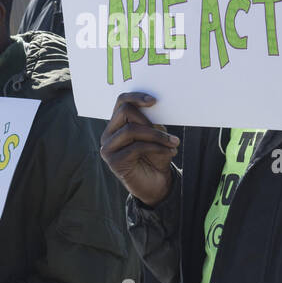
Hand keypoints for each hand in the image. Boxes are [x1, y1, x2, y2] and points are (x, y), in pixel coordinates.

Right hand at [100, 92, 177, 206]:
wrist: (157, 185)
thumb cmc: (156, 157)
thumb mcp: (156, 136)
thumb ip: (151, 122)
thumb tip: (154, 108)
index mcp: (117, 125)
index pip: (121, 102)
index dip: (136, 97)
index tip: (154, 101)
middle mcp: (108, 135)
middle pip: (125, 111)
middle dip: (149, 121)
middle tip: (168, 134)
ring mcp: (108, 148)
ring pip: (131, 129)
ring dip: (157, 135)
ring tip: (173, 143)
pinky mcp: (114, 162)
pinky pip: (136, 147)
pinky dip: (156, 147)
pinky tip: (169, 152)